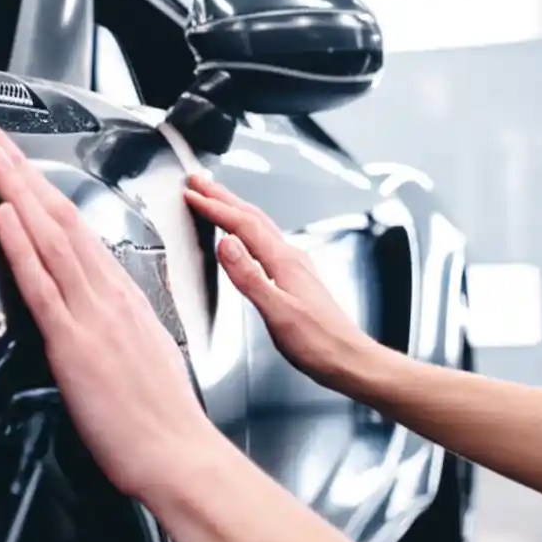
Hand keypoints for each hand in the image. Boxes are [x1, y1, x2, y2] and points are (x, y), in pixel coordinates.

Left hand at [0, 124, 221, 497]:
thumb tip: (98, 313)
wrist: (179, 454)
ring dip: (18, 190)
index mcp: (123, 297)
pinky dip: (23, 245)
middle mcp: (108, 295)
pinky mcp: (73, 343)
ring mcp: (91, 315)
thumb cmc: (162, 417)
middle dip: (24, 172)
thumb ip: (116, 325)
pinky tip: (7, 215)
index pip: (80, 230)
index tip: (22, 166)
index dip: (46, 192)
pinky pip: (43, 284)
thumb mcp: (143, 354)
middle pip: (62, 218)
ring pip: (51, 237)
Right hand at [184, 175, 373, 389]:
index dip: (215, 208)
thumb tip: (226, 244)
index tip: (192, 195)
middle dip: (223, 197)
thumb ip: (249, 277)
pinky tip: (246, 238)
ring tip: (218, 200)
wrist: (349, 360)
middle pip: (252, 217)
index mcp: (284, 262)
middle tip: (200, 182)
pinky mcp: (295, 279)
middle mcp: (291, 258)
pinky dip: (247, 231)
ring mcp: (295, 267)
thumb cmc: (318, 342)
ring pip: (260, 227)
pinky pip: (266, 243)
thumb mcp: (277, 312)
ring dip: (235, 209)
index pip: (242, 225)